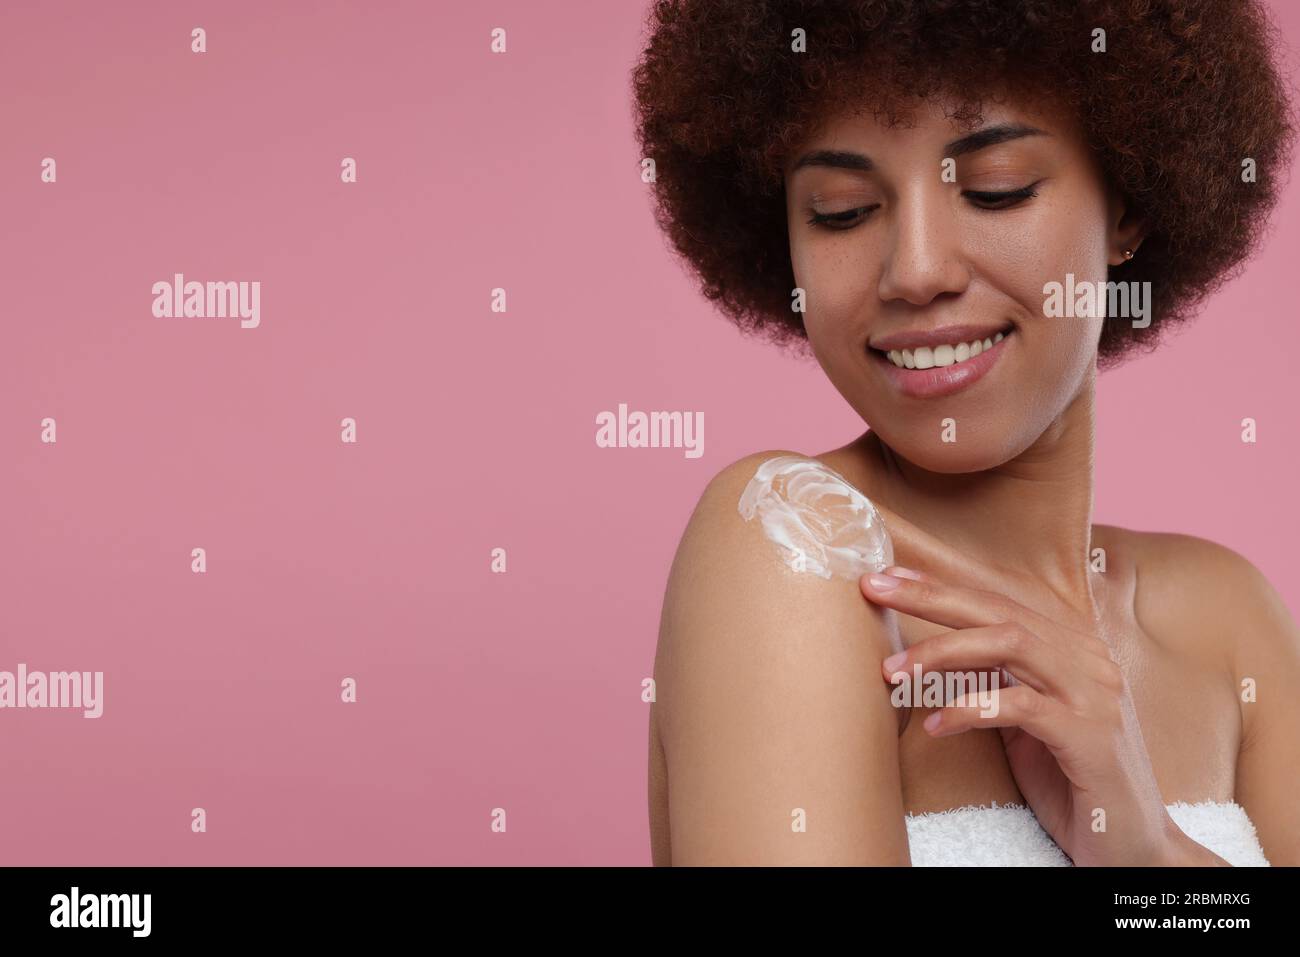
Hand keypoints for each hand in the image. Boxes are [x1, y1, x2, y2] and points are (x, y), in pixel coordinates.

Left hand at [860, 563, 1190, 866]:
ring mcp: (1095, 695)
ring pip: (1010, 644)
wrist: (1133, 844)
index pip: (998, 602)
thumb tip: (933, 654)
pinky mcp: (1092, 737)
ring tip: (893, 670)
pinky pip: (1022, 707)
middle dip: (931, 595)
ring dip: (942, 651)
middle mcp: (1088, 659)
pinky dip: (972, 708)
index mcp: (1072, 648)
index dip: (940, 585)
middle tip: (874, 588)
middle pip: (999, 610)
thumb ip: (993, 679)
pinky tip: (936, 723)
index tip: (887, 576)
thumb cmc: (1069, 778)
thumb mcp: (1023, 720)